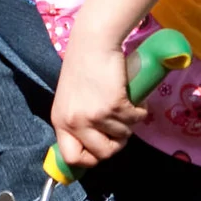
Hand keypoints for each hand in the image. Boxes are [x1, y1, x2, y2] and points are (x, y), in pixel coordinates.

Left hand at [49, 40, 148, 171]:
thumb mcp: (71, 98)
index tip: (101, 149)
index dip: (90, 159)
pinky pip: (135, 119)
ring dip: (129, 122)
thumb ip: (77, 119)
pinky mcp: (114, 106)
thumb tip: (93, 144)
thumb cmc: (82, 66)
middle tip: (119, 126)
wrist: (93, 42)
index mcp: (60, 121)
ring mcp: (95, 116)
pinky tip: (134, 98)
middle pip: (102, 154)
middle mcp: (75, 122)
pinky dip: (140, 110)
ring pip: (123, 136)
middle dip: (116, 143)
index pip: (71, 157)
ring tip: (123, 103)